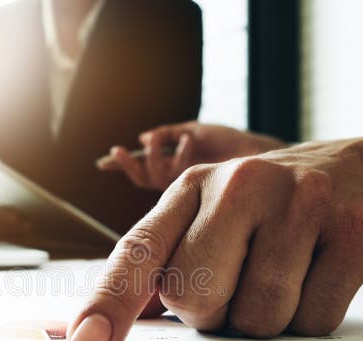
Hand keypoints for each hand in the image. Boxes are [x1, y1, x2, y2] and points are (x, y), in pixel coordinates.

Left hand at [68, 133, 362, 340]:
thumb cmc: (276, 210)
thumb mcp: (215, 219)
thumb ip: (166, 268)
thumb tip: (103, 328)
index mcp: (192, 188)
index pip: (138, 251)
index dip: (109, 302)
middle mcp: (239, 185)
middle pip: (196, 299)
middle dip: (215, 314)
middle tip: (242, 283)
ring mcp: (299, 202)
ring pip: (258, 317)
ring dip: (268, 318)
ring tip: (286, 275)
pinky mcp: (353, 228)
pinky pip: (313, 318)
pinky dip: (313, 316)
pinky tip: (321, 276)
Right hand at [98, 121, 285, 190]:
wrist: (258, 154)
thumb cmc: (229, 142)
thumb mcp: (195, 130)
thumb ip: (170, 133)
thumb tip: (143, 137)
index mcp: (173, 164)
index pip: (141, 167)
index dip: (124, 164)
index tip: (104, 159)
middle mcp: (175, 179)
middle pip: (142, 177)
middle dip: (128, 165)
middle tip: (117, 150)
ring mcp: (185, 185)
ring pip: (155, 176)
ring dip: (155, 153)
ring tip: (162, 137)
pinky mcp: (196, 188)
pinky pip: (176, 173)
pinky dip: (179, 152)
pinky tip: (188, 138)